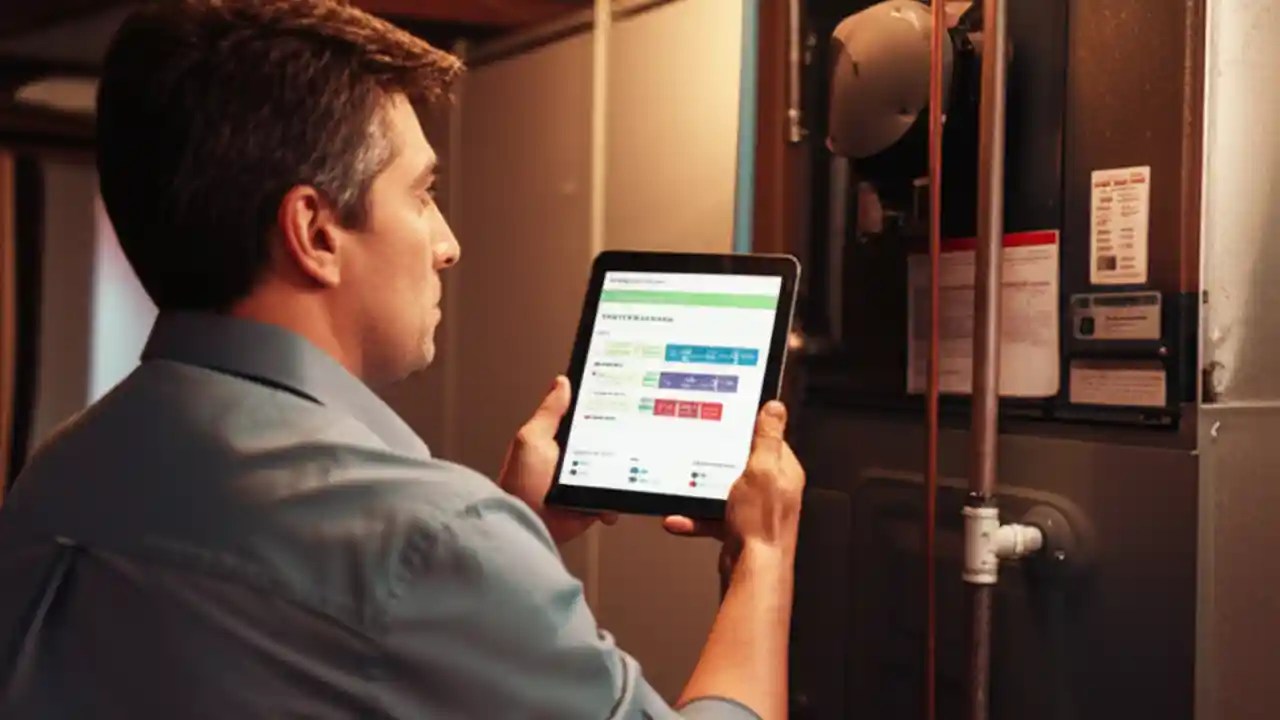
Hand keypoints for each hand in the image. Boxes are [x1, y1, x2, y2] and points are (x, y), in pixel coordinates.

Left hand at [500, 376, 617, 543]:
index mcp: (558, 439)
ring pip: (615, 467)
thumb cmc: (522, 484)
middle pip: (605, 440)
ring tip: (632, 461)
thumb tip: (561, 383)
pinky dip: (620, 495)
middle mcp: (574, 459)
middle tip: (635, 427)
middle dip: (620, 436)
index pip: (584, 416)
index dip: (602, 406)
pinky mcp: (594, 503)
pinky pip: (614, 495)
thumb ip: (548, 413)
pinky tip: (623, 488)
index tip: (621, 395)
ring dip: (623, 468)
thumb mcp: (532, 439)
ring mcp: (585, 481)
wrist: (529, 524)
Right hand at [664, 402, 804, 578]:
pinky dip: (694, 517)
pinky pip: (711, 515)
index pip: (768, 439)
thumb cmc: (761, 524)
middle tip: (700, 452)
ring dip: (701, 490)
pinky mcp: (737, 527)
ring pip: (722, 490)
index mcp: (783, 471)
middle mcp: (772, 489)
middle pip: (741, 463)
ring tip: (685, 488)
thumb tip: (775, 408)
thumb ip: (767, 438)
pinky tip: (679, 518)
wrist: (752, 572)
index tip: (727, 422)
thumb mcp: (762, 469)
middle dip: (718, 460)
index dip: (748, 430)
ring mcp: (754, 509)